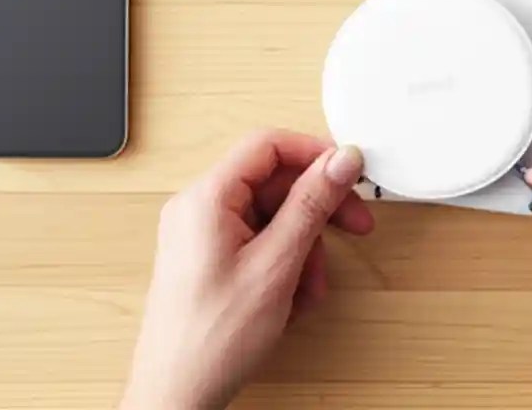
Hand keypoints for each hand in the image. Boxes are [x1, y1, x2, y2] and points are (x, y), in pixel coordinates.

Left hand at [120, 130, 371, 409]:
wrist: (177, 395)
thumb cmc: (210, 341)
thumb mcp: (276, 266)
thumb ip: (311, 206)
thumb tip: (340, 162)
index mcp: (206, 199)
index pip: (267, 146)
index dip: (314, 153)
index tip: (349, 171)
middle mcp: (199, 210)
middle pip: (274, 183)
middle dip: (318, 208)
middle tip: (354, 223)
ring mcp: (203, 236)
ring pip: (273, 217)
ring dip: (305, 246)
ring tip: (312, 284)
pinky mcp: (211, 260)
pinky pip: (260, 242)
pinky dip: (286, 264)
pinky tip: (294, 296)